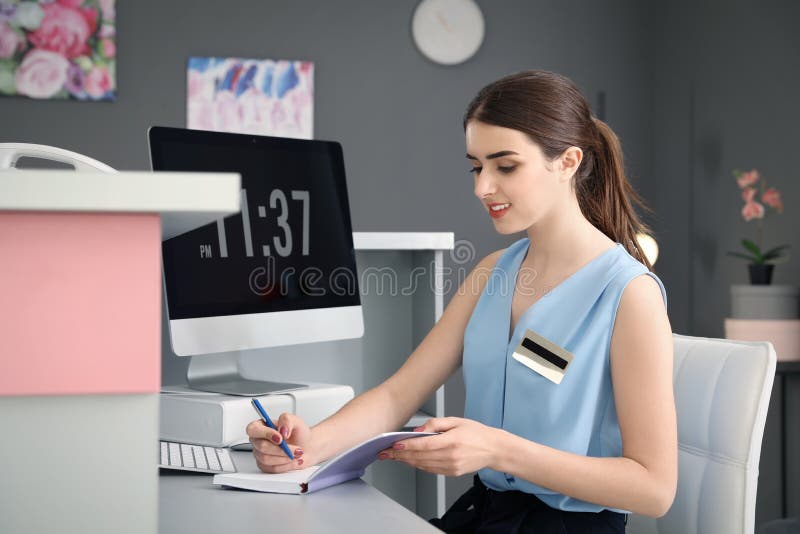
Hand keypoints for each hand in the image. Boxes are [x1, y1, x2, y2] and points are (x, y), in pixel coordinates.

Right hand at [245, 413, 313, 472]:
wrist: (307, 447)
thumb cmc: (299, 433)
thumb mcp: (296, 421)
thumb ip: (287, 420)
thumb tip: (282, 430)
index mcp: (261, 426)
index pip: (253, 429)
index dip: (265, 434)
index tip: (280, 438)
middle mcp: (258, 440)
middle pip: (262, 446)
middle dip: (281, 449)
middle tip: (296, 448)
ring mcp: (260, 454)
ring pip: (266, 459)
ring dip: (285, 457)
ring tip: (297, 453)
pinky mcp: (265, 466)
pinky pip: (272, 468)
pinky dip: (286, 465)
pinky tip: (293, 460)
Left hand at [378, 417, 502, 476]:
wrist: (494, 449)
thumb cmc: (477, 433)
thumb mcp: (456, 421)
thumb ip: (436, 424)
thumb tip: (418, 431)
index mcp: (452, 441)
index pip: (424, 445)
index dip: (407, 446)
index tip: (394, 445)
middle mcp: (451, 456)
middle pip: (420, 457)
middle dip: (400, 455)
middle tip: (386, 453)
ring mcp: (452, 467)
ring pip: (423, 465)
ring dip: (407, 461)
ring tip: (393, 457)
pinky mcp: (452, 473)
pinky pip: (430, 470)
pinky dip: (418, 465)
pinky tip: (410, 460)